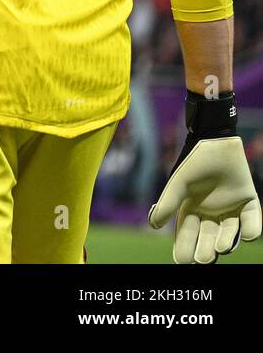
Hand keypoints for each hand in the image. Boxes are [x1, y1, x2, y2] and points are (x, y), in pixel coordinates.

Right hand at [149, 92, 261, 263]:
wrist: (218, 144)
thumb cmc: (195, 163)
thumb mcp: (179, 184)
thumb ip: (168, 203)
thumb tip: (153, 225)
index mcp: (192, 209)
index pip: (187, 232)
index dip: (184, 246)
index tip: (182, 261)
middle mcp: (212, 213)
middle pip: (208, 236)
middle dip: (205, 249)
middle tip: (203, 259)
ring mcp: (231, 209)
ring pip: (229, 232)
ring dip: (226, 242)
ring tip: (221, 248)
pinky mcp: (249, 203)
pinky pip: (252, 221)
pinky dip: (251, 230)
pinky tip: (245, 235)